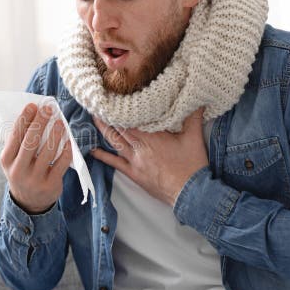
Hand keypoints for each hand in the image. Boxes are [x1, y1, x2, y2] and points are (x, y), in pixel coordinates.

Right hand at [0, 102, 72, 213]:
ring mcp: (34, 179)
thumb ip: (19, 142)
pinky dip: (66, 150)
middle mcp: (18, 170)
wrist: (29, 202)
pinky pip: (61, 163)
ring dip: (55, 134)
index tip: (32, 105)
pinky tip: (68, 140)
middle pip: (30, 142)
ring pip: (48, 152)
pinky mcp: (50, 185)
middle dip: (40, 123)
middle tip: (48, 109)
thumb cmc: (22, 172)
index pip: (15, 136)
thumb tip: (33, 115)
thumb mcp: (13, 160)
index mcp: (6, 160)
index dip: (24, 119)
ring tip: (60, 122)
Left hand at [89, 107, 208, 206]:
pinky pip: (115, 163)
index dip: (121, 108)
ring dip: (103, 130)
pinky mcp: (133, 174)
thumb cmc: (192, 165)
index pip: (132, 119)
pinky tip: (92, 150)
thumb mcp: (194, 137)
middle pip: (119, 129)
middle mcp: (140, 148)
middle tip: (98, 104)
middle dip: (108, 116)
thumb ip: (193, 117)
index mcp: (153, 137)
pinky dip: (103, 156)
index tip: (113, 97)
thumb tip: (196, 99)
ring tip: (93, 118)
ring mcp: (135, 161)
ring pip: (115, 143)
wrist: (190, 192)